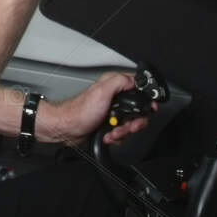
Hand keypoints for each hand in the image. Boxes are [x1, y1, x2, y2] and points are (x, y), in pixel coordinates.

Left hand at [39, 72, 155, 146]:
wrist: (68, 129)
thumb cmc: (79, 111)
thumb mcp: (102, 91)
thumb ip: (120, 82)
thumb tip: (135, 81)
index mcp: (114, 85)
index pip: (138, 87)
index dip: (146, 99)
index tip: (148, 109)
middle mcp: (115, 97)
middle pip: (138, 110)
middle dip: (134, 122)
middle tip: (128, 125)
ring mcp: (113, 112)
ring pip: (131, 123)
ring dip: (123, 131)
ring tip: (113, 132)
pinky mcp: (109, 124)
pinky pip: (122, 132)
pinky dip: (116, 136)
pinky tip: (108, 135)